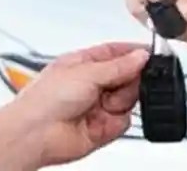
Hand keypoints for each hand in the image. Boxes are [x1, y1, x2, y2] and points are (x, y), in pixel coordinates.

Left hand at [12, 42, 149, 166]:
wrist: (36, 134)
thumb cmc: (45, 99)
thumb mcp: (86, 72)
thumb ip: (118, 66)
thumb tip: (141, 55)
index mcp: (84, 63)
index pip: (117, 52)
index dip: (134, 53)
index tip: (150, 54)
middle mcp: (92, 84)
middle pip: (128, 76)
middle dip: (131, 79)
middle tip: (124, 81)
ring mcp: (98, 105)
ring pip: (130, 98)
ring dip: (122, 100)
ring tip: (106, 102)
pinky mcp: (103, 127)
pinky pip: (125, 121)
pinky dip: (118, 119)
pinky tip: (103, 117)